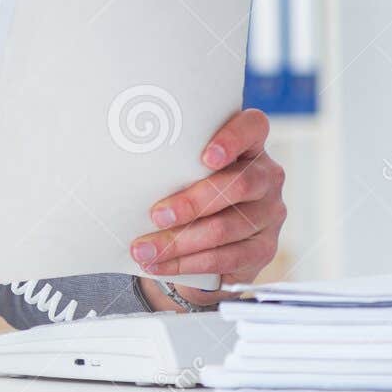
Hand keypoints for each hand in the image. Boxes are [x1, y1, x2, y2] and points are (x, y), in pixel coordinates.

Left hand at [131, 109, 286, 309]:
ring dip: (179, 241)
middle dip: (192, 203)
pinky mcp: (264, 248)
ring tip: (144, 248)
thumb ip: (171, 163)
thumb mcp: (184, 171)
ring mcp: (270, 213)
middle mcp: (266, 177)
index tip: (206, 157)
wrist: (209, 241)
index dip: (233, 139)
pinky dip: (187, 264)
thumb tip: (121, 165)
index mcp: (249, 146)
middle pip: (238, 185)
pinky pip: (226, 258)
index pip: (253, 127)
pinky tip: (160, 264)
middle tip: (156, 215)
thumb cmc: (189, 190)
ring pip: (226, 228)